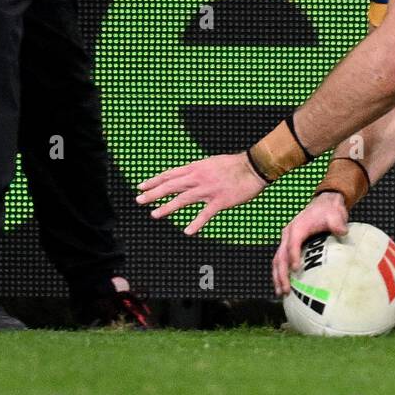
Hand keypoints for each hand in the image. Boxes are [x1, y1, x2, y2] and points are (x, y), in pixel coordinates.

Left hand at [136, 152, 266, 233]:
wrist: (254, 166)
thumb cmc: (234, 164)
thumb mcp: (210, 163)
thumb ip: (197, 170)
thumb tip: (184, 174)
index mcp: (196, 168)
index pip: (170, 174)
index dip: (154, 181)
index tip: (141, 186)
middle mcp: (199, 177)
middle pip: (171, 186)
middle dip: (153, 193)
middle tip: (139, 200)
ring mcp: (208, 189)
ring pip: (183, 199)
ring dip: (167, 207)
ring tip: (155, 214)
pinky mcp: (220, 201)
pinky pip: (205, 213)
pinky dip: (196, 223)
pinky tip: (188, 231)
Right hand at [271, 192, 349, 296]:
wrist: (323, 204)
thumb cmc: (329, 211)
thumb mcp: (335, 215)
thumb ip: (338, 224)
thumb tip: (342, 231)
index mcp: (297, 227)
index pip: (292, 244)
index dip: (293, 256)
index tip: (296, 270)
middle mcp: (288, 234)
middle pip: (280, 256)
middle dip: (281, 274)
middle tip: (286, 290)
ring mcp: (286, 239)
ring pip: (277, 260)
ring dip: (278, 276)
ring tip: (281, 292)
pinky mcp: (288, 244)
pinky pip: (280, 260)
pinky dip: (280, 272)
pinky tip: (284, 285)